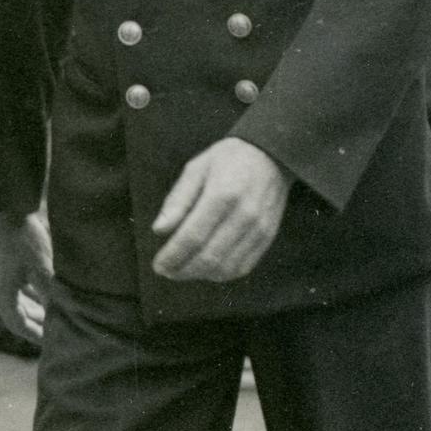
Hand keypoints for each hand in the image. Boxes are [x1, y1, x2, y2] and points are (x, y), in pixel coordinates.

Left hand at [150, 136, 290, 283]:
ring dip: (201, 275)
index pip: (193, 237)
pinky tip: (206, 269)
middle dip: (183, 270)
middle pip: (209, 257)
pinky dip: (222, 274)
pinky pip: (243, 266)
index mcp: (222, 195)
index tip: (158, 265)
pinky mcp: (268, 237)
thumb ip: (177, 200)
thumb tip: (159, 230)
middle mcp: (244, 215)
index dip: (173, 256)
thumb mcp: (195, 169)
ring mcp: (259, 229)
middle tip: (167, 271)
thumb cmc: (228, 160)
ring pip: (226, 268)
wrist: (272, 155)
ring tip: (183, 271)